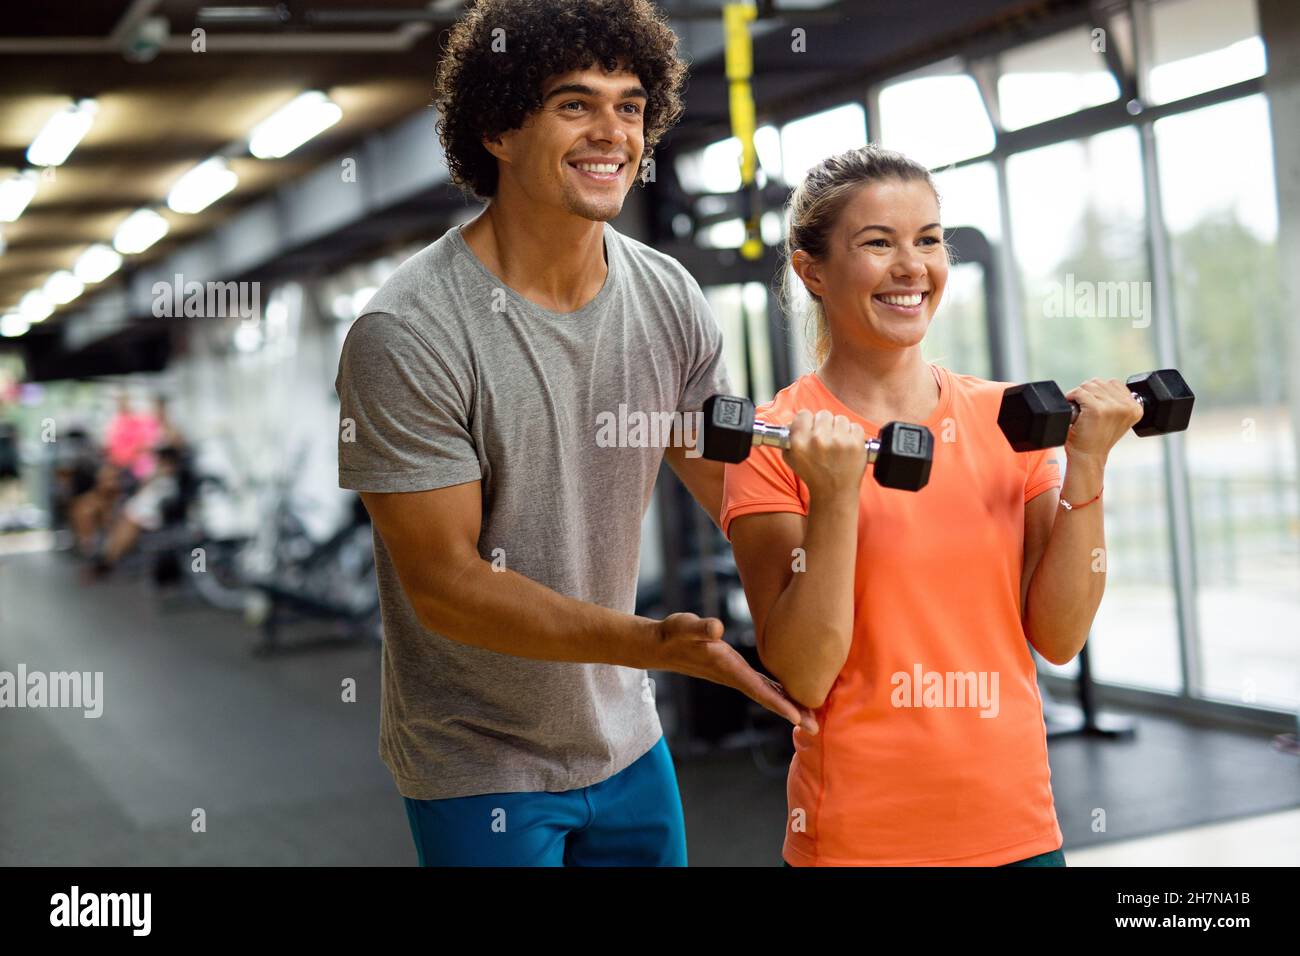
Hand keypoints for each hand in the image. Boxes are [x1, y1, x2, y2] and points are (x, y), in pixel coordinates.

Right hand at [653, 612, 819, 733]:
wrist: (662, 646)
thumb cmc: (675, 633)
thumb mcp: (685, 625)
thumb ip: (700, 627)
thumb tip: (716, 627)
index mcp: (727, 668)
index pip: (757, 689)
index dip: (778, 704)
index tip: (797, 718)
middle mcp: (734, 677)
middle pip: (767, 699)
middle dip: (790, 714)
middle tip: (815, 729)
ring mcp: (735, 676)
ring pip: (766, 695)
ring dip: (787, 707)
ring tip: (811, 719)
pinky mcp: (735, 671)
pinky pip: (762, 686)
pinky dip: (778, 694)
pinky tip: (791, 697)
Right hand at [782, 409, 867, 501]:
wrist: (834, 493)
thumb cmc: (813, 475)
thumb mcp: (791, 459)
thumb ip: (789, 438)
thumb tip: (793, 422)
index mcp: (800, 442)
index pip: (804, 414)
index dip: (808, 421)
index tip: (811, 428)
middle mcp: (818, 440)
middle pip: (823, 415)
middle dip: (825, 425)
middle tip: (826, 439)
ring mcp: (839, 441)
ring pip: (840, 419)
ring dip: (840, 429)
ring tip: (837, 444)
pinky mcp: (856, 444)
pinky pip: (855, 426)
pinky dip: (853, 435)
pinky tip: (847, 447)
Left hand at [1063, 378, 1144, 461]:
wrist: (1087, 456)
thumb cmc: (1097, 438)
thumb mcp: (1116, 418)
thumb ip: (1118, 402)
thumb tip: (1106, 384)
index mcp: (1136, 408)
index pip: (1114, 383)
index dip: (1100, 392)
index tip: (1095, 405)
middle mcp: (1128, 407)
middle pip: (1100, 382)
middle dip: (1088, 393)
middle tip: (1086, 410)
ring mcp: (1113, 407)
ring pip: (1089, 385)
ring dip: (1080, 395)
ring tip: (1081, 411)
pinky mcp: (1097, 409)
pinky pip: (1079, 392)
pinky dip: (1072, 397)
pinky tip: (1075, 411)